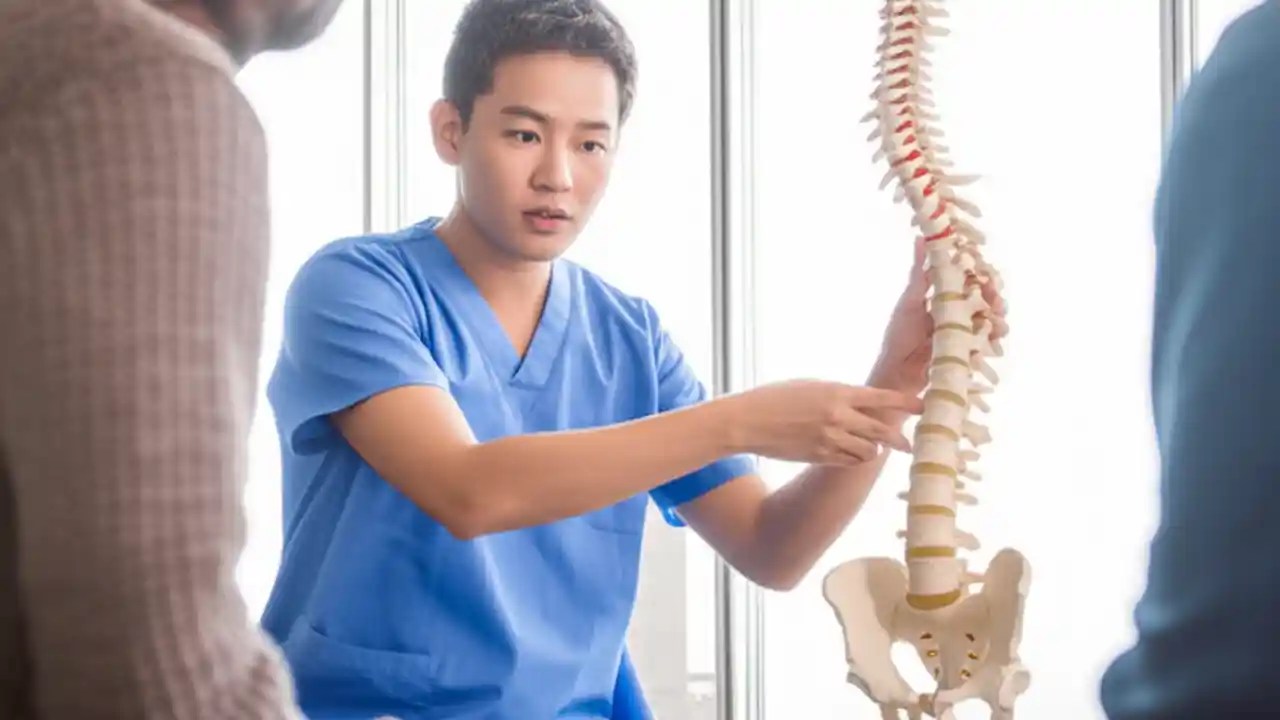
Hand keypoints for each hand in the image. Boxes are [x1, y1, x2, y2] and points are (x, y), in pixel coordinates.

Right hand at [726, 379, 923, 464]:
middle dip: (900, 439)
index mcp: (838, 392)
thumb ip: (839, 394)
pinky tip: (851, 453)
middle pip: (883, 431)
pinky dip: (855, 458)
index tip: (924, 407)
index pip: (884, 399)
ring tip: (872, 447)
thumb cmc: (775, 397)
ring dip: (874, 450)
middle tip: (909, 443)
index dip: (907, 403)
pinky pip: (849, 462)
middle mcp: (838, 417)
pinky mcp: (819, 457)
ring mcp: (829, 440)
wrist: (747, 421)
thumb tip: (862, 402)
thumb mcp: (811, 386)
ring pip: (868, 452)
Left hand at [871, 237, 1007, 393]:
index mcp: (943, 296)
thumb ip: (919, 271)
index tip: (987, 271)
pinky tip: (997, 333)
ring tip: (999, 318)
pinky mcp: (967, 349)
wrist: (897, 373)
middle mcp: (955, 312)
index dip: (980, 273)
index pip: (968, 279)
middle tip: (996, 298)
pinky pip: (988, 339)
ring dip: (998, 315)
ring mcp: (963, 331)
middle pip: (983, 297)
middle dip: (993, 296)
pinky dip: (995, 335)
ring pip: (990, 317)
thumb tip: (921, 237)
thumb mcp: (910, 300)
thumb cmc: (899, 335)